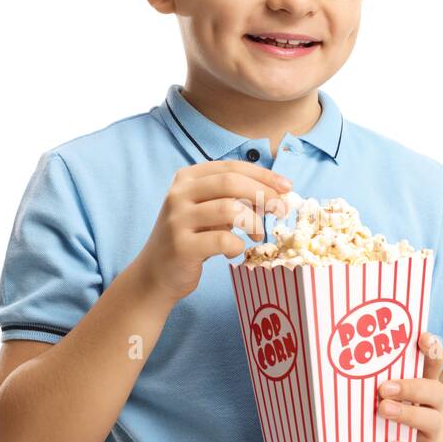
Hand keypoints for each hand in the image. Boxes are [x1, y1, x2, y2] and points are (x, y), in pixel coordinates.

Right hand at [134, 160, 292, 304]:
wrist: (156, 274)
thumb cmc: (190, 239)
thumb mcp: (208, 211)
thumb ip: (233, 198)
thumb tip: (276, 193)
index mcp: (187, 178)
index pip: (232, 167)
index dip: (263, 175)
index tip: (287, 187)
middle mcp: (178, 194)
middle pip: (231, 182)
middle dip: (264, 194)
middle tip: (281, 210)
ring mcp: (177, 220)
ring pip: (229, 209)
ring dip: (253, 222)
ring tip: (257, 235)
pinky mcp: (181, 246)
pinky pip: (223, 240)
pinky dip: (237, 246)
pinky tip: (234, 251)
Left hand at [376, 332, 442, 441]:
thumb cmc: (398, 417)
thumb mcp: (393, 396)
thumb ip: (377, 379)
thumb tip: (343, 357)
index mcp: (424, 387)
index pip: (434, 364)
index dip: (433, 350)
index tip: (423, 338)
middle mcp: (433, 407)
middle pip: (435, 392)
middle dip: (411, 387)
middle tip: (383, 388)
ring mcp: (432, 433)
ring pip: (431, 421)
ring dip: (407, 414)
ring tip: (383, 410)